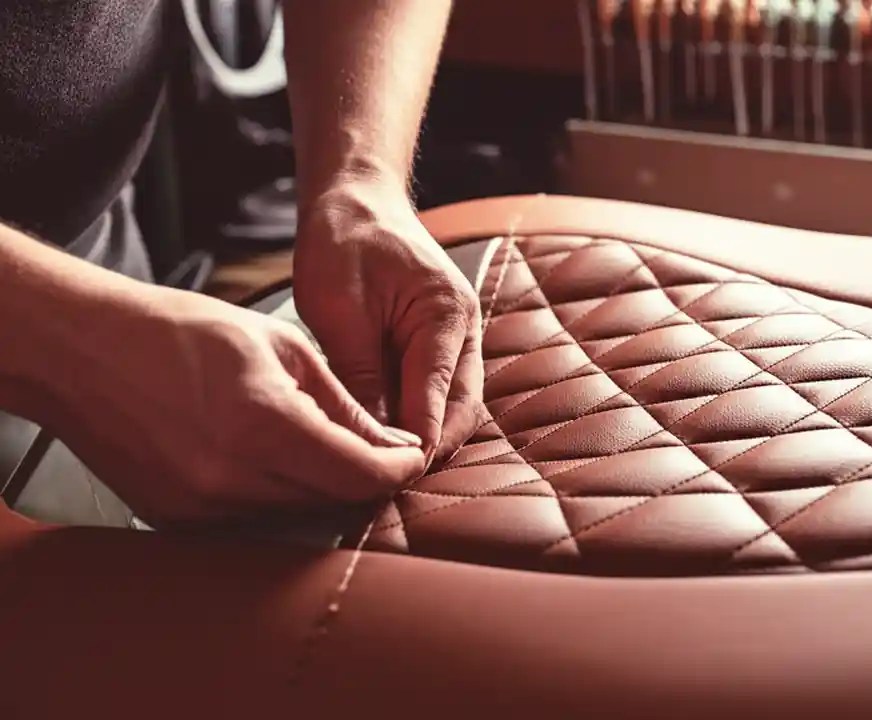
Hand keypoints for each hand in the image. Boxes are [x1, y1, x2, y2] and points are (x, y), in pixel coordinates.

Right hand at [38, 288, 426, 527]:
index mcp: (264, 424)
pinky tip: (272, 459)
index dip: (397, 468)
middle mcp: (230, 477)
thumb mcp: (281, 347)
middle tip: (378, 447)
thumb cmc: (181, 332)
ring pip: (295, 515)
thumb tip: (393, 443)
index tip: (410, 454)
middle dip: (366, 477)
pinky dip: (276, 496)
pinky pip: (250, 521)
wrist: (84, 352)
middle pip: (333, 501)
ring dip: (322, 488)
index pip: (359, 476)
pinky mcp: (175, 520)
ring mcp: (199, 506)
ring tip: (321, 444)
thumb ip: (343, 403)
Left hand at [292, 181, 484, 466]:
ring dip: (426, 439)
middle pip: (460, 410)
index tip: (382, 479)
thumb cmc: (345, 239)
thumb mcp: (338, 307)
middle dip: (428, 450)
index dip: (412, 443)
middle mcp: (463, 330)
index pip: (436, 397)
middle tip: (385, 487)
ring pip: (454, 407)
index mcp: (445, 315)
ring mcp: (458, 337)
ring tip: (385, 473)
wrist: (357, 199)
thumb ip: (358, 373)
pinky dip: (418, 419)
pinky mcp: (440, 344)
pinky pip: (437, 393)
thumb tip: (364, 437)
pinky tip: (386, 441)